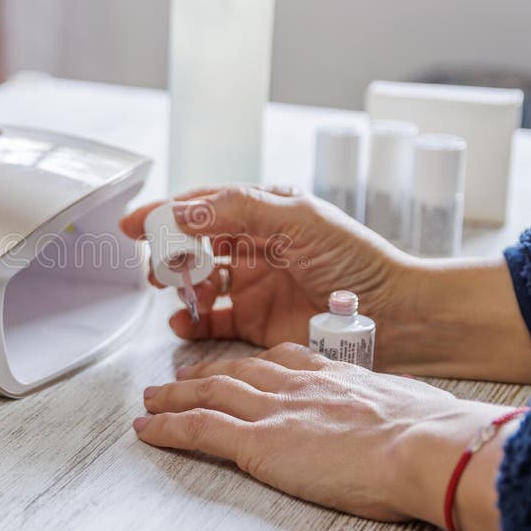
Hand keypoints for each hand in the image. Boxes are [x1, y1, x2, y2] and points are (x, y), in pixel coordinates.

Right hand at [120, 186, 530, 383]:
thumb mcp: (299, 219)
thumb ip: (240, 209)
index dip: (166, 214)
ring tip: (178, 293)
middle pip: (194, 245)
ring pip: (198, 283)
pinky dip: (191, 324)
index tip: (134, 224)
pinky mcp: (255, 323)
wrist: (396, 316)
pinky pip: (211, 322)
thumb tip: (185, 211)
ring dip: (180, 287)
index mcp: (263, 212)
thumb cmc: (356, 260)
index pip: (204, 207)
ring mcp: (252, 286)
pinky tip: (184, 324)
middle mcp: (253, 247)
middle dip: (169, 253)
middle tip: (157, 266)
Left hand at [133, 343, 513, 530]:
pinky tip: (148, 429)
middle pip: (236, 371)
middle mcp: (295, 384)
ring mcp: (273, 410)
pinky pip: (200, 429)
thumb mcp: (407, 408)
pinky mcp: (258, 442)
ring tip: (152, 399)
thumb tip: (400, 427)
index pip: (279, 360)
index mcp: (331, 374)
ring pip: (209, 393)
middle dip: (204, 373)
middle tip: (182, 378)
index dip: (252, 364)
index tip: (241, 366)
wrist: (425, 445)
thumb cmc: (430, 432)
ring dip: (174, 396)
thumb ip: (387, 411)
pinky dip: (168, 427)